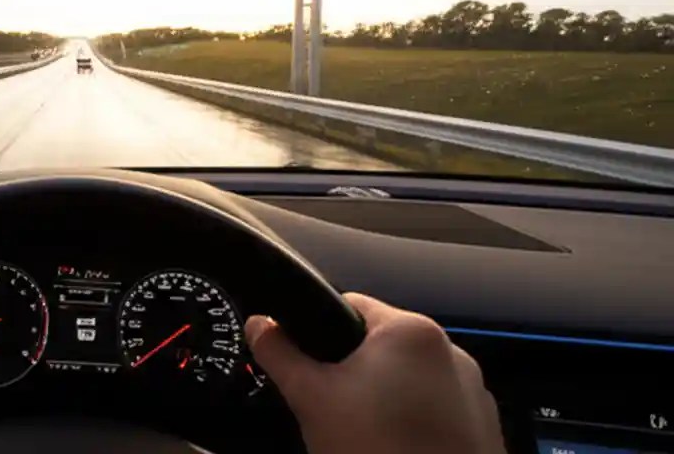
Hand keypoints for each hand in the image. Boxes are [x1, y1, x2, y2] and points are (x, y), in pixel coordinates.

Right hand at [246, 293, 504, 453]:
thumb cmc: (375, 449)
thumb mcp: (311, 399)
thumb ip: (280, 354)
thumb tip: (259, 325)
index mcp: (411, 330)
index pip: (351, 305)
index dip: (320, 334)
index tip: (311, 369)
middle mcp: (452, 351)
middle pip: (381, 347)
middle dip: (354, 373)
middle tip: (335, 409)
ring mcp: (475, 391)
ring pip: (409, 381)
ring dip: (386, 398)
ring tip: (368, 436)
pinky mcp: (484, 426)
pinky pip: (437, 410)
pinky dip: (415, 422)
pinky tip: (396, 448)